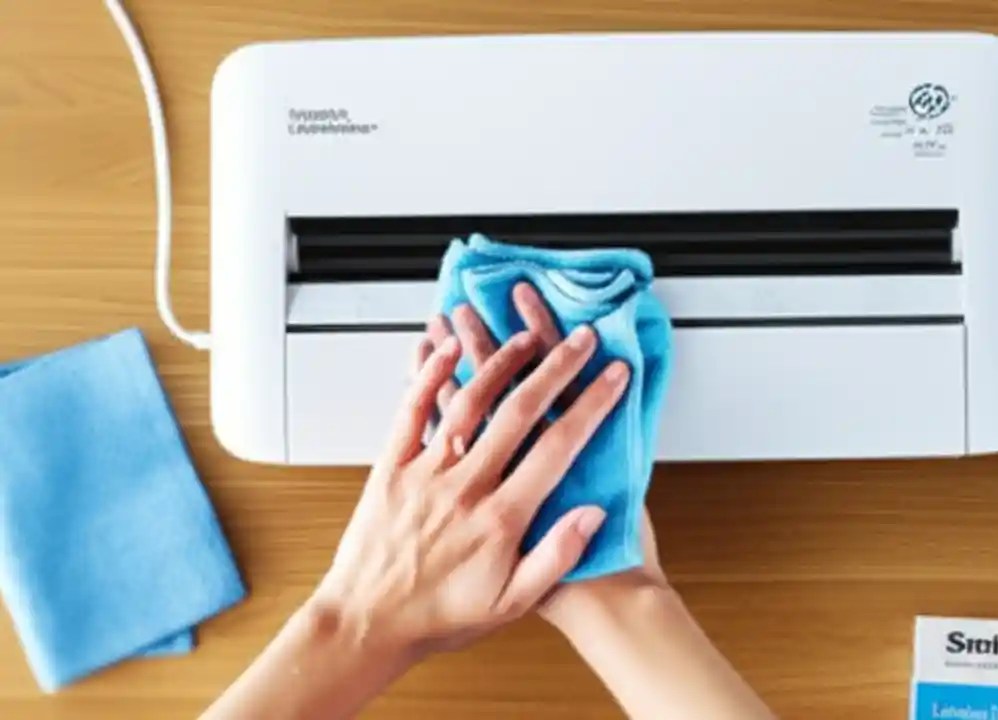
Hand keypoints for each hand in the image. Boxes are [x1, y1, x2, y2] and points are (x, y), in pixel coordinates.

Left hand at [310, 317, 630, 661]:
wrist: (368, 624)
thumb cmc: (441, 616)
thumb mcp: (511, 603)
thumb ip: (556, 557)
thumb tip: (592, 513)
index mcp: (501, 518)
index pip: (558, 446)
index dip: (592, 404)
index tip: (613, 374)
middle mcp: (465, 487)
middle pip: (520, 411)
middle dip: (557, 368)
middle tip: (583, 339)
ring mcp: (425, 472)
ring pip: (469, 402)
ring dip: (500, 361)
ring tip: (527, 334)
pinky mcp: (391, 468)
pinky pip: (411, 411)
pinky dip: (428, 375)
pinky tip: (447, 348)